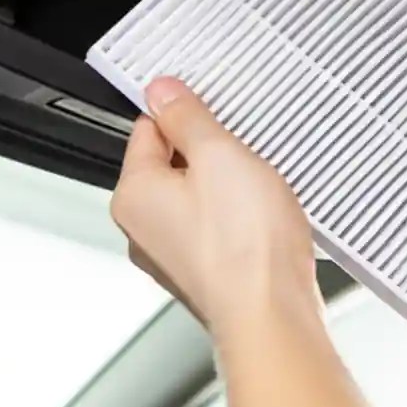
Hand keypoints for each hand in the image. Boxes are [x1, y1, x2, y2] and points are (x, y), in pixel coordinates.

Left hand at [110, 77, 319, 336]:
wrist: (273, 315)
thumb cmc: (245, 246)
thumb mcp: (220, 156)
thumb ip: (188, 118)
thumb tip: (162, 92)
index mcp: (134, 195)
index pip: (148, 130)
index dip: (185, 114)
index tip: (214, 112)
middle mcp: (143, 230)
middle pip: (173, 165)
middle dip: (211, 154)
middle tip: (244, 154)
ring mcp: (173, 257)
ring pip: (199, 198)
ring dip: (230, 187)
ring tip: (259, 190)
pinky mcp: (205, 274)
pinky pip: (219, 229)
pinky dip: (240, 220)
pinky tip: (264, 221)